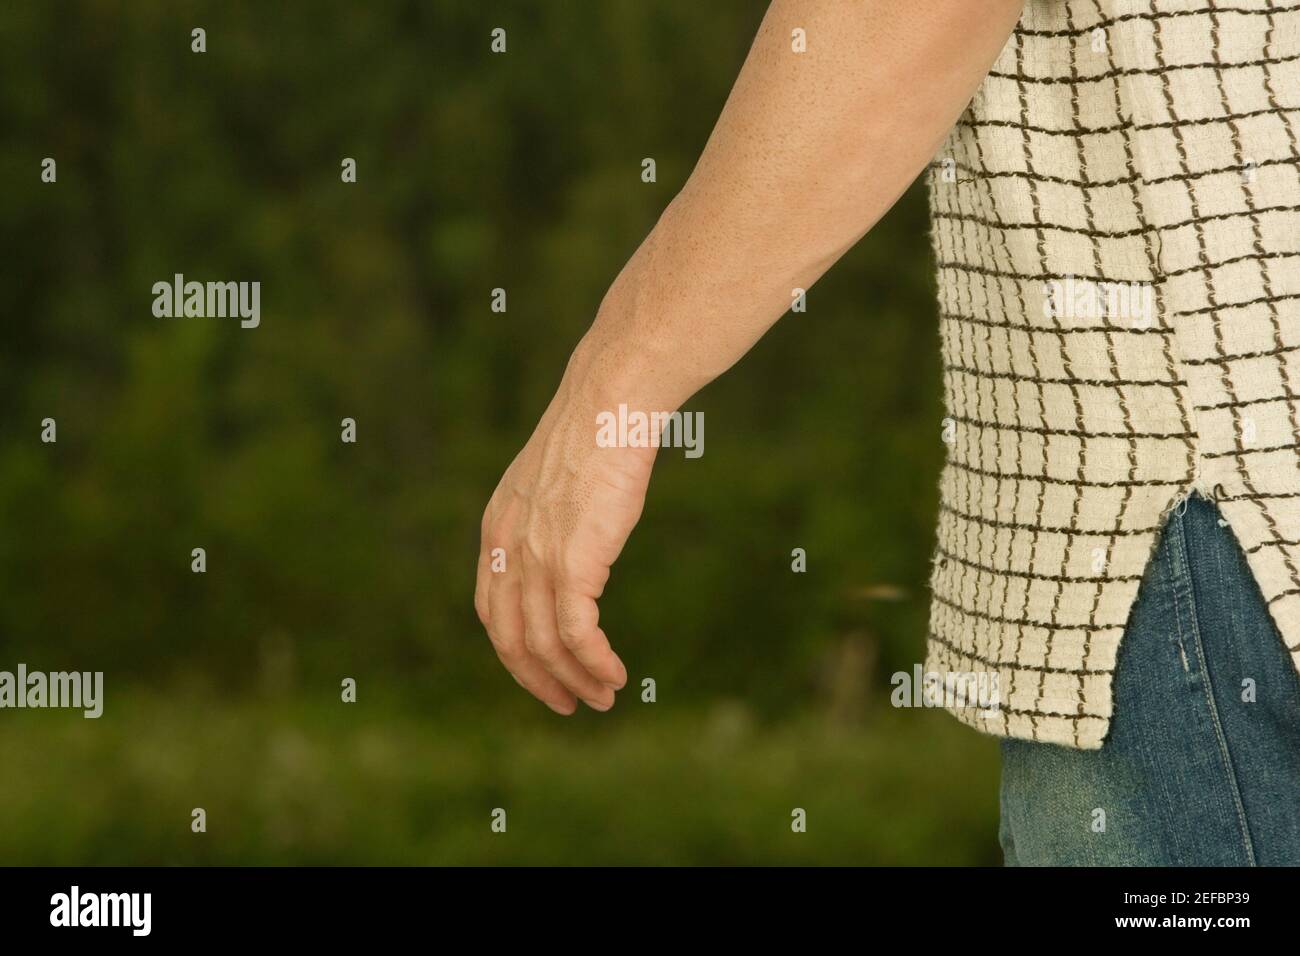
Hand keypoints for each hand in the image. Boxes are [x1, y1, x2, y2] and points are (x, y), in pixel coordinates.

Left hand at [474, 374, 653, 713]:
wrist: (610, 404)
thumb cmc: (595, 433)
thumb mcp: (553, 480)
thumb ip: (548, 518)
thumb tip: (573, 540)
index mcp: (496, 531)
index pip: (493, 612)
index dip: (516, 651)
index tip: (546, 672)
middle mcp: (507, 550)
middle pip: (510, 640)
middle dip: (540, 680)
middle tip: (572, 704)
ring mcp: (536, 559)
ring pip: (545, 645)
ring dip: (575, 679)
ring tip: (604, 696)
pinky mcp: (572, 563)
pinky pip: (577, 635)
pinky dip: (595, 663)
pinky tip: (616, 675)